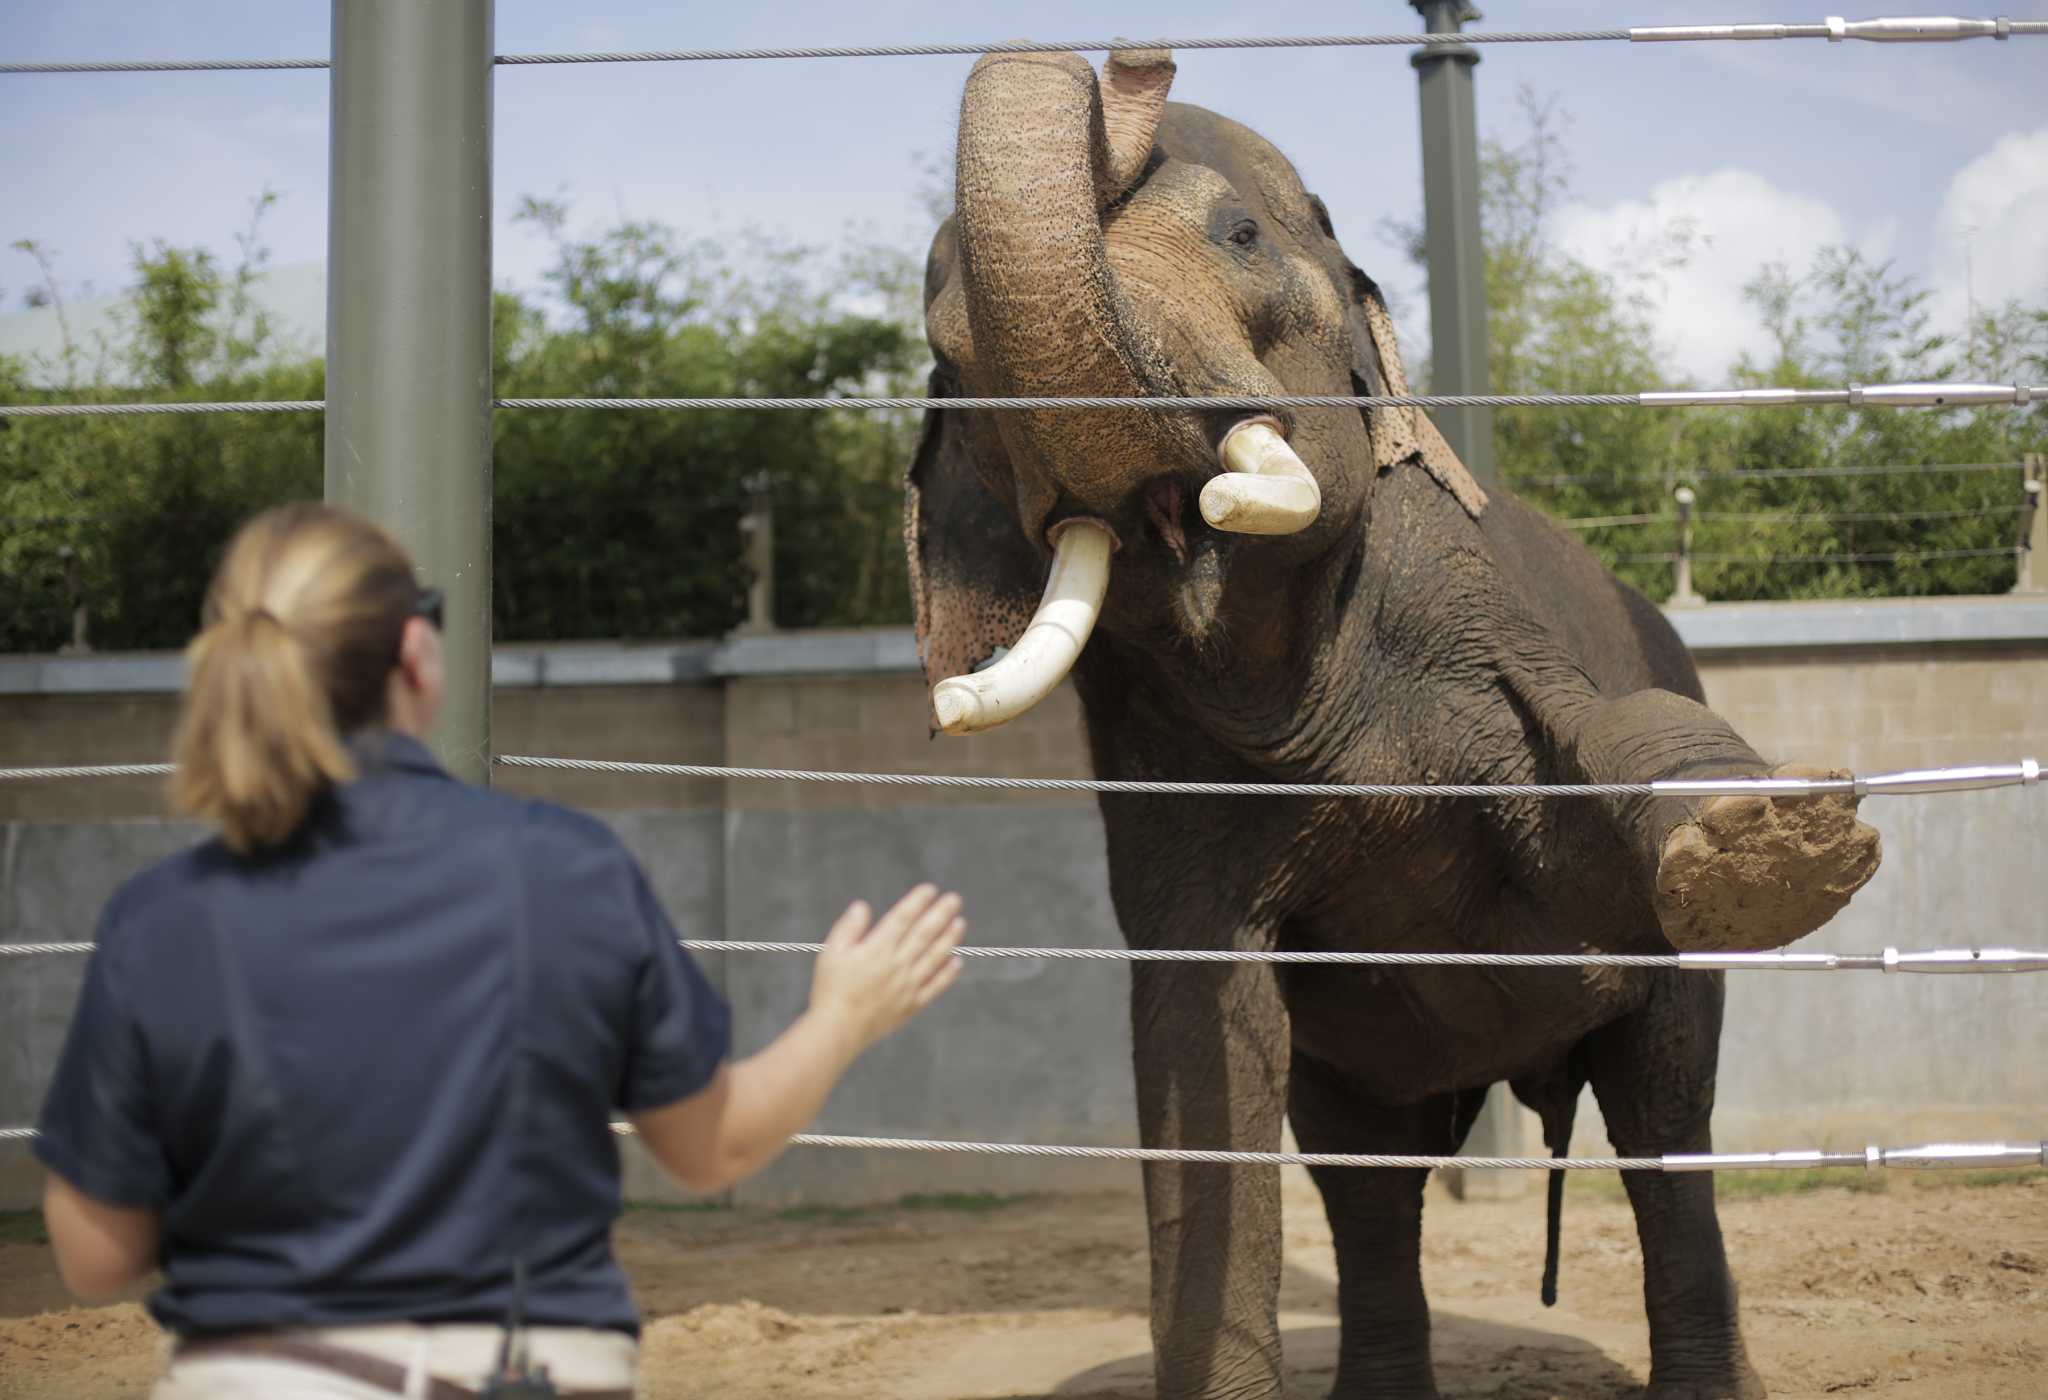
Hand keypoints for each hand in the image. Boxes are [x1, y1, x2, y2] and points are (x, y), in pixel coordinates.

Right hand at [809, 884, 965, 1051]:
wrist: (839, 1029)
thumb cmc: (831, 989)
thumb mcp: (831, 952)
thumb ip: (849, 927)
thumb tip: (862, 906)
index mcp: (877, 948)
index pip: (903, 918)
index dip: (918, 902)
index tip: (930, 889)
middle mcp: (897, 964)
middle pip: (924, 933)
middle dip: (941, 914)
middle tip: (955, 899)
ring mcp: (908, 985)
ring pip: (935, 957)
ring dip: (949, 939)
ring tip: (960, 923)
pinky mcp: (912, 1004)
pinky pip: (935, 986)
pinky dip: (948, 974)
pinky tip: (956, 962)